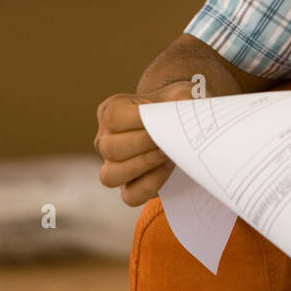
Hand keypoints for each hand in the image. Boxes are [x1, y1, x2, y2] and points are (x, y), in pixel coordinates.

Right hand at [94, 80, 193, 206]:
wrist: (176, 122)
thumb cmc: (172, 106)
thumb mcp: (178, 94)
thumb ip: (181, 97)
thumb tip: (185, 104)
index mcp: (111, 111)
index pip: (113, 118)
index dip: (138, 120)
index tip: (162, 118)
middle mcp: (105, 139)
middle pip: (110, 149)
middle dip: (143, 145)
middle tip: (167, 139)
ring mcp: (112, 165)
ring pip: (110, 176)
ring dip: (143, 165)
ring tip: (167, 154)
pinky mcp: (127, 187)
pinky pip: (130, 196)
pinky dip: (150, 185)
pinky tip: (168, 169)